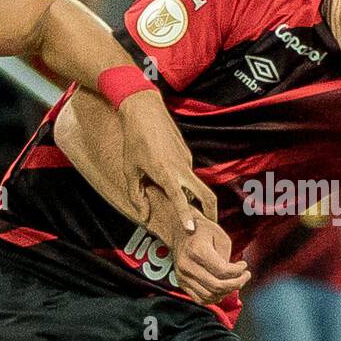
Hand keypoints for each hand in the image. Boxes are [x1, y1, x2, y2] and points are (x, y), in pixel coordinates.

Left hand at [119, 91, 218, 229]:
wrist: (144, 110)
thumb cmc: (134, 140)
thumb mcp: (129, 169)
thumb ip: (136, 195)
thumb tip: (143, 215)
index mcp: (166, 172)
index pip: (180, 199)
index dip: (186, 215)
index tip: (193, 230)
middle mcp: (182, 168)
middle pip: (206, 194)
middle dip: (211, 213)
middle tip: (209, 230)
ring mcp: (187, 160)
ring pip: (193, 185)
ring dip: (191, 198)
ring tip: (181, 207)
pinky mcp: (187, 153)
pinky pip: (187, 173)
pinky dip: (183, 183)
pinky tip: (167, 179)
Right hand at [157, 204, 249, 305]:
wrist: (179, 230)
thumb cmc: (202, 230)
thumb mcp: (219, 234)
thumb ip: (226, 255)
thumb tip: (232, 274)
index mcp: (196, 250)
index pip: (223, 271)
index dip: (238, 271)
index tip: (244, 265)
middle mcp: (187, 265)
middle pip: (217, 286)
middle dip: (237, 283)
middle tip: (245, 276)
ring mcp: (182, 275)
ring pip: (209, 295)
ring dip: (226, 292)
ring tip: (235, 282)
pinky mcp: (181, 282)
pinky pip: (200, 299)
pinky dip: (214, 298)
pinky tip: (222, 290)